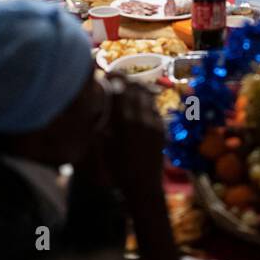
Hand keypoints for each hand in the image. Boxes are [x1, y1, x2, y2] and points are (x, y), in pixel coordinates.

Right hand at [99, 78, 167, 201]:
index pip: (120, 89)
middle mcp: (141, 117)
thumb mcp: (104, 145)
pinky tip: (139, 104)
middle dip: (125, 80)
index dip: (114, 78)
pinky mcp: (161, 128)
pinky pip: (154, 107)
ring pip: (147, 95)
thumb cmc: (118, 168)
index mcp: (124, 121)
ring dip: (137, 88)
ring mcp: (154, 122)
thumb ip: (103, 123)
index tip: (107, 74)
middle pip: (135, 88)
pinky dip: (146, 101)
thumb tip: (98, 107)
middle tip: (117, 79)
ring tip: (128, 88)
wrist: (143, 185)